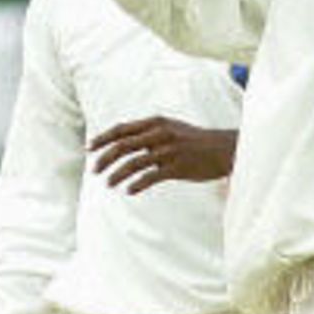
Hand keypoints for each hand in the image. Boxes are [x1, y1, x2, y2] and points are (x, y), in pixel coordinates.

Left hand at [89, 117, 236, 193]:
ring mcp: (169, 150)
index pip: (121, 129)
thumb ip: (148, 133)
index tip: (89, 149)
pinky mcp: (177, 167)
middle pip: (123, 145)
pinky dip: (138, 184)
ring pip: (134, 163)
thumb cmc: (193, 140)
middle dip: (104, 158)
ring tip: (108, 183)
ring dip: (117, 174)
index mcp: (156, 122)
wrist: (224, 149)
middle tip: (94, 170)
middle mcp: (160, 133)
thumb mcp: (170, 128)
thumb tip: (121, 142)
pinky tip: (130, 191)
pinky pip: (151, 177)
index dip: (103, 138)